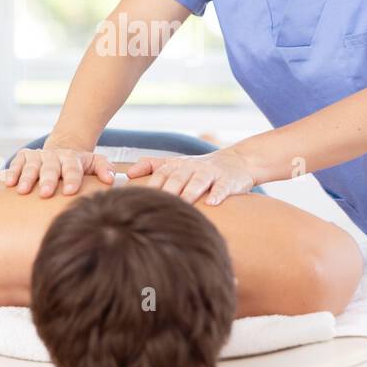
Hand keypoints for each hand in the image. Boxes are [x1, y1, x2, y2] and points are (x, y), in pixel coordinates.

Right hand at [0, 145, 114, 196]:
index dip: (72, 179)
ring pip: (32, 165)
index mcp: (72, 158)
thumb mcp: (94, 163)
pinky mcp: (25, 156)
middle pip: (51, 167)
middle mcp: (54, 156)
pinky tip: (9, 183)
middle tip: (46, 193)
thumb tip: (110, 179)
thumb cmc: (79, 165)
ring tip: (23, 190)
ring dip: (27, 177)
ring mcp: (38, 156)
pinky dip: (12, 172)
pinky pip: (17, 162)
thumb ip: (104, 168)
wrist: (62, 149)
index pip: (73, 168)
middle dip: (48, 180)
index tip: (70, 191)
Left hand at [124, 147, 255, 205]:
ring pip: (199, 182)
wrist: (237, 161)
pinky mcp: (229, 181)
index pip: (161, 173)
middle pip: (177, 178)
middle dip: (167, 190)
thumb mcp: (177, 163)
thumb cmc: (201, 168)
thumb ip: (153, 165)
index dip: (150, 184)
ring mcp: (211, 174)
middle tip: (157, 204)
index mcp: (178, 165)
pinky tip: (212, 203)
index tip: (139, 198)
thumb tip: (129, 173)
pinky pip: (222, 187)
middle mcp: (193, 168)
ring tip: (183, 203)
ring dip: (190, 192)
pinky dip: (217, 194)